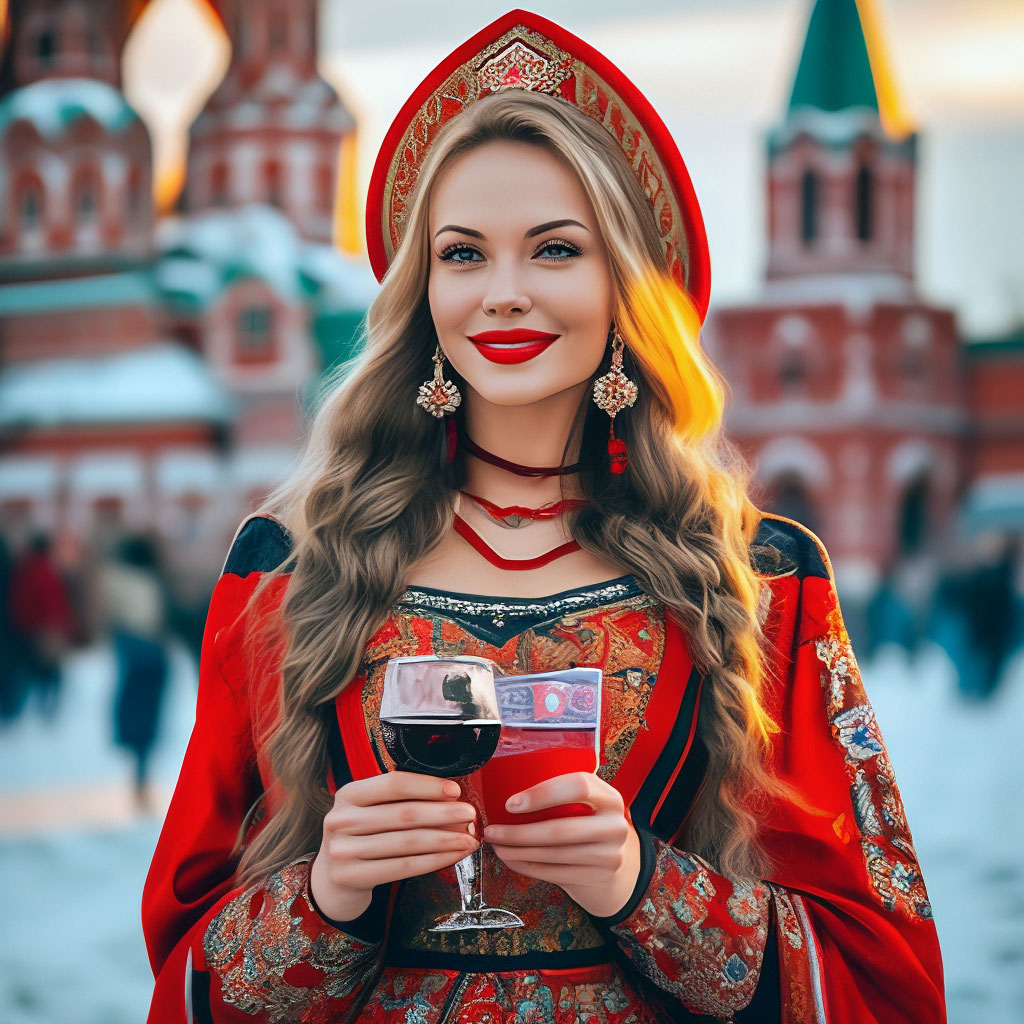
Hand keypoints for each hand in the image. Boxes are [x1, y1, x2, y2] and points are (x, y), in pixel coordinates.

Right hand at [310, 772, 478, 922]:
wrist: (334, 879)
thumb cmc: (362, 836)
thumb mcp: (369, 809)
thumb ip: (400, 799)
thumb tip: (451, 795)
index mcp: (348, 794)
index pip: (394, 784)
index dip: (427, 786)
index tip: (455, 791)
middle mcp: (342, 819)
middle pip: (404, 814)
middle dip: (444, 814)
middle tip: (470, 816)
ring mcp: (343, 850)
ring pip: (407, 842)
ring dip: (445, 840)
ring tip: (469, 838)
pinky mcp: (352, 877)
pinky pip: (404, 866)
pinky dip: (434, 860)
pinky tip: (452, 856)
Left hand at [483, 771, 640, 918]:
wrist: (620, 870)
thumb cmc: (591, 826)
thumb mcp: (589, 804)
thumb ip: (564, 793)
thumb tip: (507, 786)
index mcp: (610, 798)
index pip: (578, 786)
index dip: (542, 793)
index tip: (511, 803)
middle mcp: (614, 826)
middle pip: (560, 829)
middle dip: (518, 832)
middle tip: (492, 830)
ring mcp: (608, 856)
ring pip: (552, 854)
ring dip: (517, 851)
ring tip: (496, 845)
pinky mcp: (596, 879)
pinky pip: (553, 873)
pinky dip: (526, 867)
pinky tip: (511, 859)